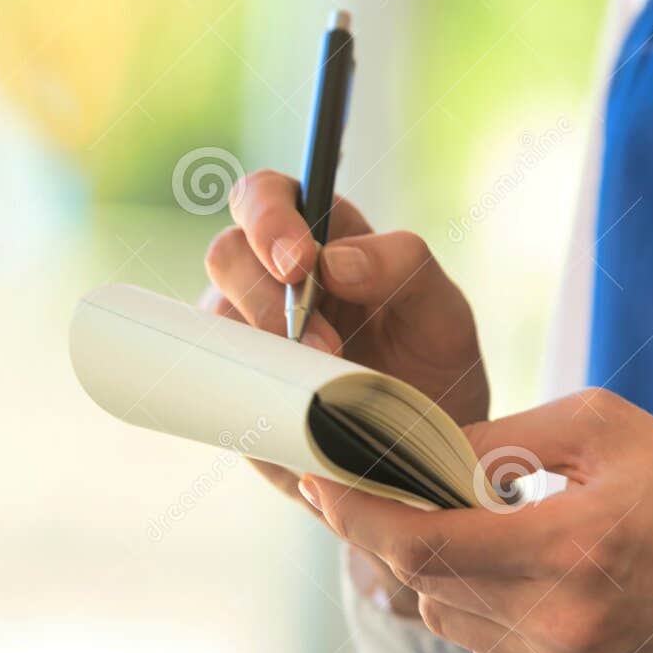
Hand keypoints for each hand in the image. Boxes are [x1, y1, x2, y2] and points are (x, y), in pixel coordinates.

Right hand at [199, 171, 488, 611]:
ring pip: (211, 321)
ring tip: (321, 385)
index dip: (267, 217)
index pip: (265, 196)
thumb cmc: (431, 369)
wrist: (420, 456)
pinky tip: (293, 418)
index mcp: (316, 238)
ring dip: (262, 350)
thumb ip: (403, 266)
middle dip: (265, 296)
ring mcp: (241, 337)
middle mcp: (265, 281)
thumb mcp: (441, 312)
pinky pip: (211, 386)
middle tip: (320, 344)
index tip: (300, 263)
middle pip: (226, 255)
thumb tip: (335, 261)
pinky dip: (250, 398)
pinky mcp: (231, 393)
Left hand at [298, 387, 652, 652]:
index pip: (420, 543)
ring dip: (448, 576)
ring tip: (501, 540)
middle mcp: (561, 626)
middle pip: (424, 583)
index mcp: (569, 549)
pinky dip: (489, 617)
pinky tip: (538, 588)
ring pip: (450, 621)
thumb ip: (502, 437)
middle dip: (400, 535)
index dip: (355, 514)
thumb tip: (418, 450)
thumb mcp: (605, 429)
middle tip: (398, 492)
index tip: (316, 482)